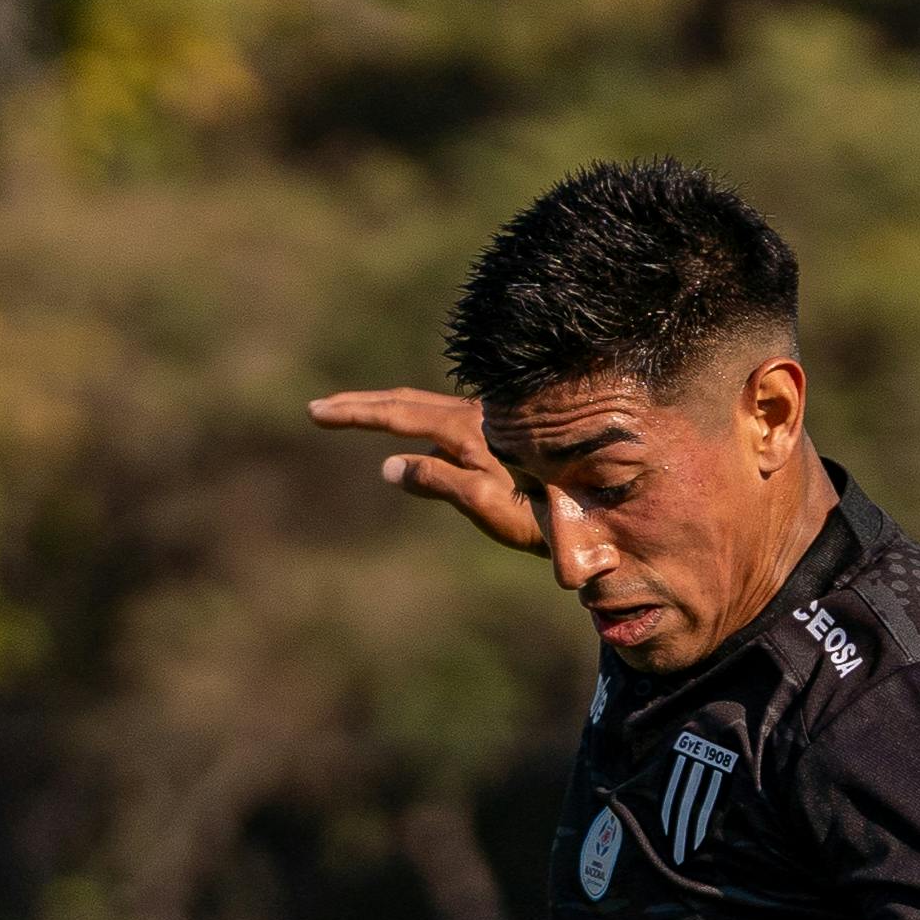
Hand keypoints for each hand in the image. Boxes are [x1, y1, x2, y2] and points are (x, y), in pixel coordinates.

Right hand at [302, 387, 544, 553]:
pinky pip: (448, 422)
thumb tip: (389, 466)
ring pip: (428, 409)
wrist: (602, 512)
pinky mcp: (503, 435)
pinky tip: (418, 436)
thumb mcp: (487, 505)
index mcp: (467, 430)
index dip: (355, 413)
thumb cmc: (546, 516)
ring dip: (390, 411)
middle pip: (407, 403)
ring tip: (359, 415)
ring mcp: (492, 423)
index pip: (398, 415)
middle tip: (322, 409)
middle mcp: (478, 417)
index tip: (317, 412)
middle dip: (363, 406)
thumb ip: (438, 482)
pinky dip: (418, 421)